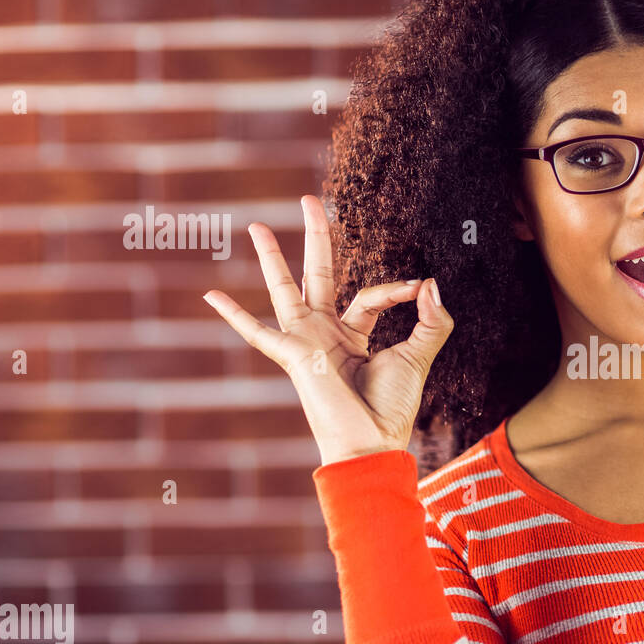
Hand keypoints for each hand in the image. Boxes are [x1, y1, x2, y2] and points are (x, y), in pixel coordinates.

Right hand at [202, 195, 452, 465]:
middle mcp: (325, 334)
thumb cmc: (391, 408)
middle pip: (318, 274)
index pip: (370, 295)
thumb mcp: (419, 356)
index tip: (419, 286)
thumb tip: (429, 281)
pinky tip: (210, 296)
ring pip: (285, 290)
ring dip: (271, 258)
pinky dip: (234, 316)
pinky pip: (258, 333)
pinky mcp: (293, 356)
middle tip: (310, 199)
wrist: (373, 443)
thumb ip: (433, 321)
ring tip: (256, 225)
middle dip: (315, 237)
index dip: (396, 288)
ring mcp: (305, 343)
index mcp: (352, 336)